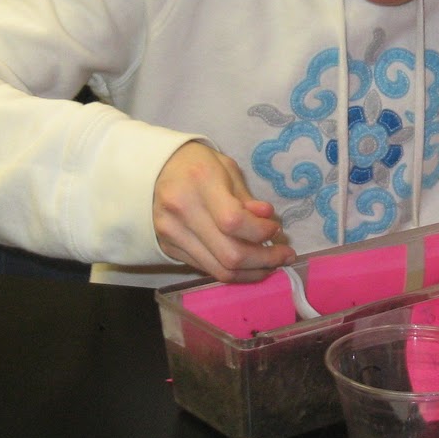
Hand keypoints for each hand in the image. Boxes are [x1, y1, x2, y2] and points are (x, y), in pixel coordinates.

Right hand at [153, 142, 294, 281]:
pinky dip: (234, 272)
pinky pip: (208, 269)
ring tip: (272, 264)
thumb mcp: (227, 169)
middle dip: (265, 260)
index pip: (233, 221)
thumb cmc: (197, 165)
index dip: (261, 232)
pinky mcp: (170, 250)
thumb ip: (246, 198)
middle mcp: (182, 212)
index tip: (276, 229)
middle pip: (230, 254)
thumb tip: (268, 221)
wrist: (153, 170)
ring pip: (220, 269)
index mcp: (199, 183)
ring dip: (253, 272)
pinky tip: (249, 264)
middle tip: (285, 255)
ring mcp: (173, 235)